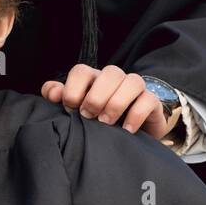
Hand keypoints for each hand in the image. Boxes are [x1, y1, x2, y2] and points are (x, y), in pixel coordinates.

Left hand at [41, 65, 169, 138]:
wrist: (127, 133)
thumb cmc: (95, 118)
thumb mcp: (75, 109)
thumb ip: (59, 97)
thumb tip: (52, 94)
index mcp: (93, 78)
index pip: (81, 71)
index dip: (73, 89)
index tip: (70, 108)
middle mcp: (115, 79)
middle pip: (110, 72)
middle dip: (96, 96)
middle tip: (88, 116)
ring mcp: (135, 88)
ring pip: (132, 81)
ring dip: (116, 103)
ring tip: (106, 122)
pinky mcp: (152, 102)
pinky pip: (148, 100)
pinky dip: (136, 114)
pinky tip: (126, 130)